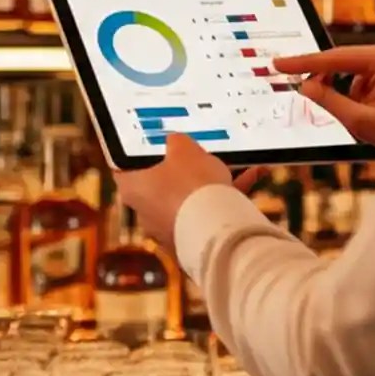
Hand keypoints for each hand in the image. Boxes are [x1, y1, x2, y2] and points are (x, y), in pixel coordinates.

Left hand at [113, 133, 233, 254]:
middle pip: (160, 181)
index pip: (123, 166)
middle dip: (180, 166)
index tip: (147, 141)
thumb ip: (176, 141)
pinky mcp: (194, 235)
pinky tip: (252, 175)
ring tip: (232, 161)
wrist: (217, 227)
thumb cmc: (191, 184)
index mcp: (133, 187)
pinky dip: (227, 193)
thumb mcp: (183, 148)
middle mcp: (146, 210)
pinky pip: (209, 209)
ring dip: (209, 180)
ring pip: (189, 196)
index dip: (134, 151)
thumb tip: (175, 141)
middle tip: (194, 149)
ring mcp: (170, 225)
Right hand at [273, 45, 374, 155]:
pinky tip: (363, 115)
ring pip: (347, 76)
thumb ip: (330, 102)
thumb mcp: (362, 121)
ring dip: (342, 96)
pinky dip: (351, 99)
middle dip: (323, 81)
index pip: (334, 58)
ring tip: (358, 118)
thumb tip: (306, 86)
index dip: (303, 62)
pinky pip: (357, 83)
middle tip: (300, 91)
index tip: (279, 63)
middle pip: (339, 63)